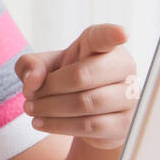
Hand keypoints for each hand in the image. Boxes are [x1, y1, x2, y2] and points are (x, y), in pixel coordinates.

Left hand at [14, 23, 137, 150]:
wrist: (84, 114)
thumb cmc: (66, 80)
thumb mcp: (43, 67)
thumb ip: (30, 65)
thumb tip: (32, 81)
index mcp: (104, 46)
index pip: (108, 37)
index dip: (113, 34)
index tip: (120, 34)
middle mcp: (123, 67)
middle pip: (83, 76)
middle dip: (49, 88)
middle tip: (29, 96)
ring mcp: (129, 97)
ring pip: (86, 103)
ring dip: (50, 108)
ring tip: (31, 110)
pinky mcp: (124, 124)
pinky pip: (90, 126)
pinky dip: (59, 126)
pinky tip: (41, 123)